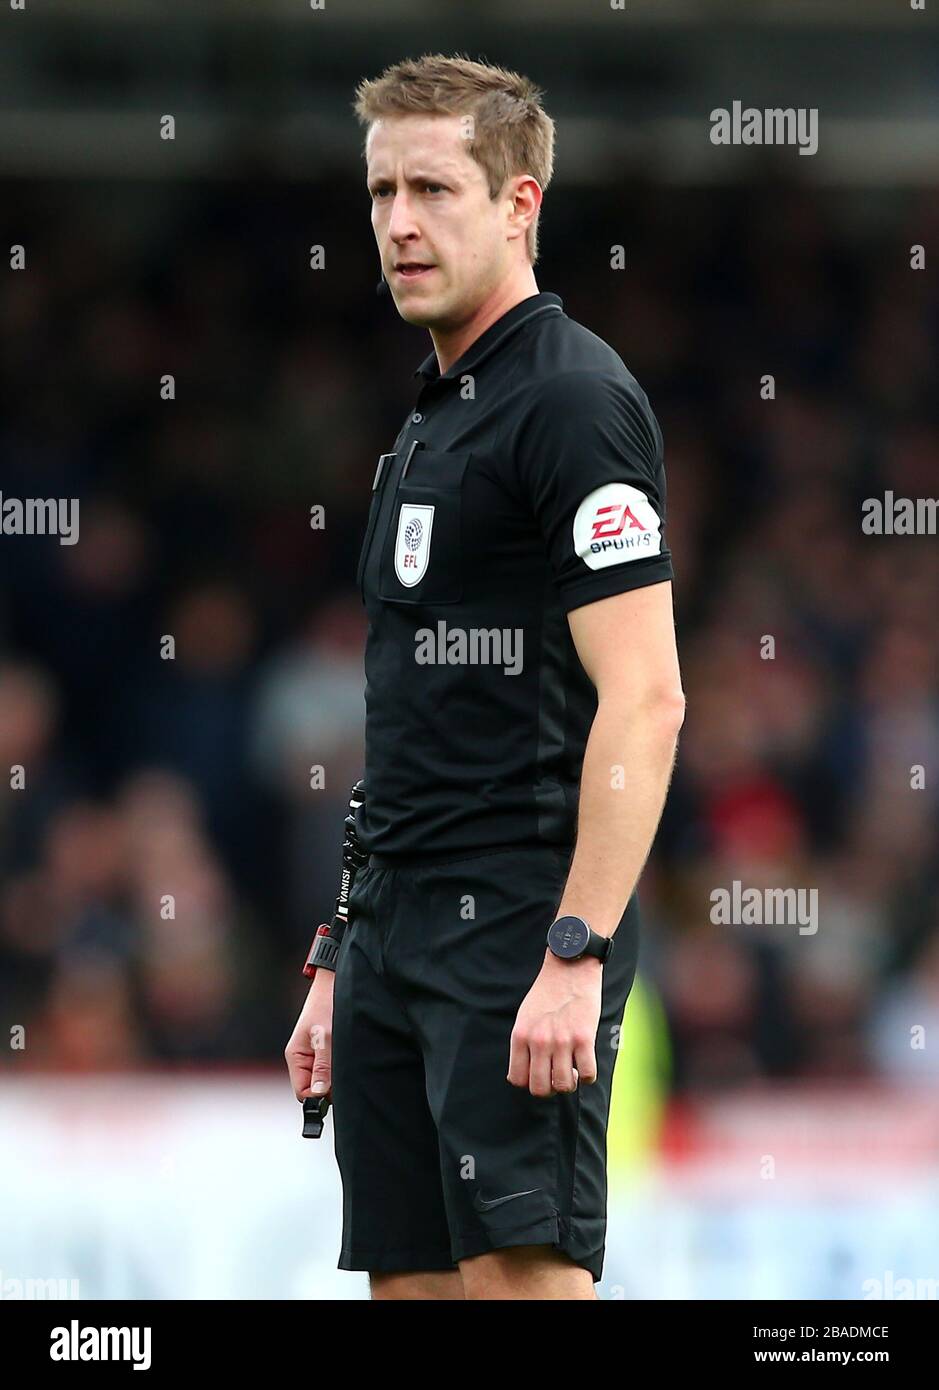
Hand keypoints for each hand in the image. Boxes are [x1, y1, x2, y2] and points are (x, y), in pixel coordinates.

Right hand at [284, 969, 334, 1101]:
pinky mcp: (328, 1051)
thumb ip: (322, 1066)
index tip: (334, 1086)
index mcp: (296, 1057)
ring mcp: (316, 1056)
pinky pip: (333, 1069)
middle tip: (344, 1068)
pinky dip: (342, 1066)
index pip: (302, 1092)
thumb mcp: (325, 1037)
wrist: (337, 982)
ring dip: (338, 1074)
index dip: (318, 1095)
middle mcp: (304, 1060)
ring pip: (326, 1080)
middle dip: (330, 1086)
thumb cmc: (327, 1003)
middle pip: (315, 1089)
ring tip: (346, 1056)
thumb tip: (318, 1093)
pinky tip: (348, 1054)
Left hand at [507, 953, 601, 1096]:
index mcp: (520, 1036)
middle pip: (540, 1089)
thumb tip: (524, 1073)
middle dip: (550, 1089)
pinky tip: (586, 1064)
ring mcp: (561, 1041)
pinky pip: (587, 1074)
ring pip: (564, 1085)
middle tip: (557, 1076)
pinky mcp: (584, 1038)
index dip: (529, 1083)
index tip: (540, 1075)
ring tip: (572, 1070)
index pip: (517, 1079)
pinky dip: (588, 1076)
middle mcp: (538, 1041)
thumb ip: (523, 1043)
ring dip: (570, 1083)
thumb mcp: (524, 1016)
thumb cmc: (547, 992)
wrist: (570, 968)